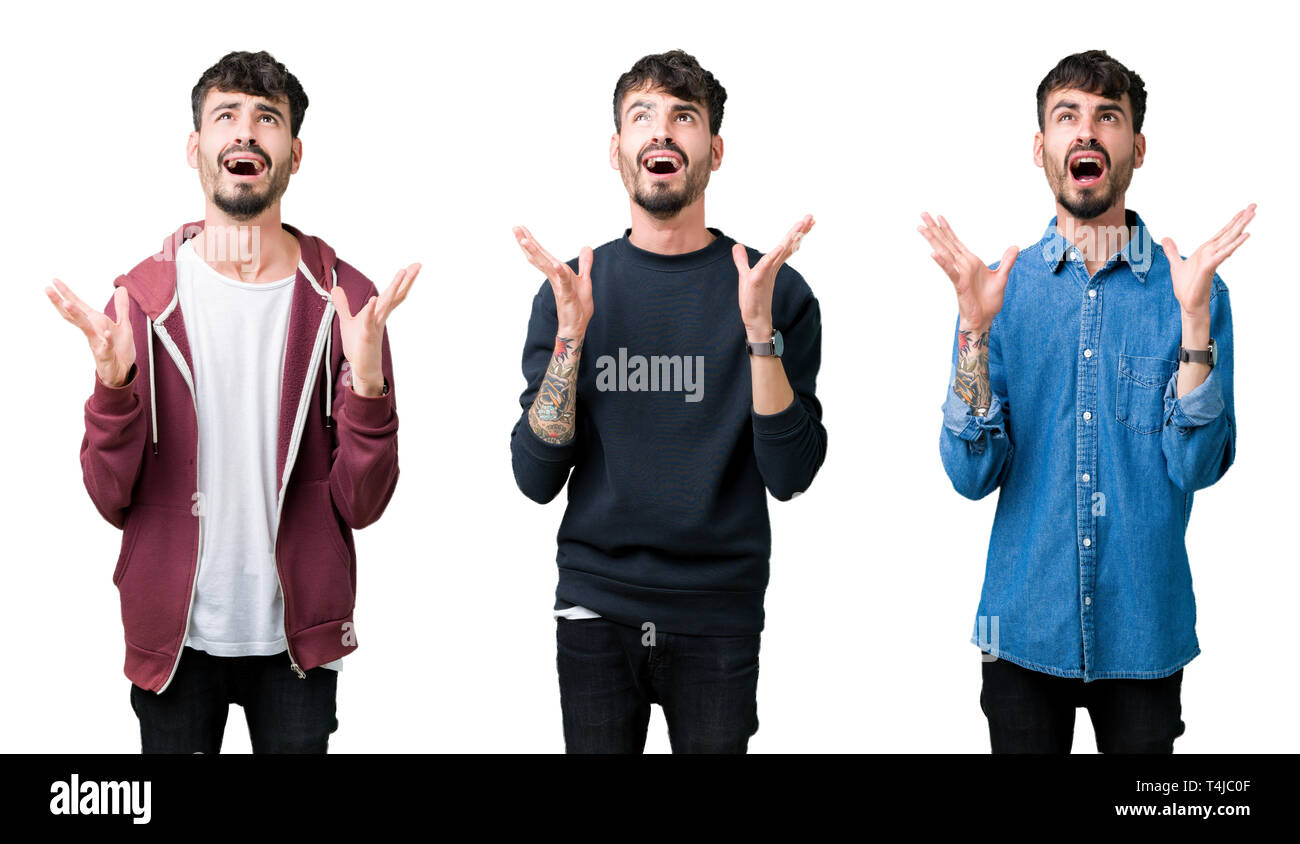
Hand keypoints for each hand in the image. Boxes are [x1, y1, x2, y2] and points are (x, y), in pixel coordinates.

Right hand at [46, 280, 134, 387]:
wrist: (122, 372)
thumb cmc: (119, 350)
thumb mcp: (123, 325)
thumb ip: (122, 308)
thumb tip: (121, 289)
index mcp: (95, 322)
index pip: (78, 306)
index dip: (67, 293)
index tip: (54, 280)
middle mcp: (92, 331)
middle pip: (74, 315)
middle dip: (61, 302)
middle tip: (48, 289)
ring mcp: (97, 343)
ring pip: (85, 328)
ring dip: (77, 316)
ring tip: (67, 303)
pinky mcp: (106, 355)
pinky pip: (106, 346)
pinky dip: (106, 340)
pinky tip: (106, 332)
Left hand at [330, 263, 418, 396]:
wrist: (361, 368)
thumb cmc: (358, 346)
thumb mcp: (347, 321)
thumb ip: (343, 304)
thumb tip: (336, 288)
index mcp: (378, 313)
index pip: (393, 294)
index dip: (402, 281)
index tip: (411, 267)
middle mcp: (380, 317)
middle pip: (395, 295)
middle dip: (406, 280)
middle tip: (418, 265)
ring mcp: (375, 326)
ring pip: (386, 304)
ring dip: (393, 288)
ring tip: (402, 272)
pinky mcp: (366, 336)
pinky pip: (368, 321)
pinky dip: (370, 310)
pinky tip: (372, 299)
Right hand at [512, 226, 592, 337]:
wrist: (578, 326)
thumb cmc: (578, 305)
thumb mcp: (584, 279)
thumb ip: (585, 263)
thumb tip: (586, 247)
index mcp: (557, 272)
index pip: (543, 254)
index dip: (532, 241)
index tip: (521, 229)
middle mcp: (554, 277)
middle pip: (539, 257)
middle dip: (527, 242)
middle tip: (515, 228)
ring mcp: (559, 285)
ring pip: (546, 266)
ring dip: (536, 253)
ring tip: (525, 240)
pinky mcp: (567, 295)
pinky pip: (563, 282)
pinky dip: (559, 272)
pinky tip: (555, 264)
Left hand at [734, 214, 814, 341]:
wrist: (755, 319)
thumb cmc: (753, 299)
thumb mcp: (745, 274)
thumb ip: (742, 260)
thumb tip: (737, 246)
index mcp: (772, 263)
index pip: (786, 245)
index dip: (796, 234)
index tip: (807, 222)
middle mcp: (772, 266)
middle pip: (788, 245)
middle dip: (800, 231)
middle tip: (812, 218)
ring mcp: (767, 272)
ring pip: (782, 251)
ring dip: (792, 238)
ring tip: (802, 224)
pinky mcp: (758, 279)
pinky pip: (767, 265)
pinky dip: (775, 255)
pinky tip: (782, 246)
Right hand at [918, 213, 1017, 332]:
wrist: (985, 318)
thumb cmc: (989, 301)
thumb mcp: (1002, 277)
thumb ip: (1007, 261)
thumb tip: (1015, 247)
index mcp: (970, 262)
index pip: (955, 242)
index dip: (947, 229)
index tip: (938, 217)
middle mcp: (962, 265)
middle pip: (946, 242)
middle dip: (935, 228)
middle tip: (923, 214)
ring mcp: (959, 273)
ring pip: (944, 253)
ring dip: (933, 240)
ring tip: (922, 228)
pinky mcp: (959, 284)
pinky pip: (950, 271)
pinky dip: (943, 262)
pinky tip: (934, 254)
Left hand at [1161, 203, 1254, 319]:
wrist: (1188, 303)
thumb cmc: (1186, 286)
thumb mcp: (1176, 264)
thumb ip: (1172, 251)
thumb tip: (1165, 238)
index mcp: (1206, 251)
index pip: (1222, 233)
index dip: (1232, 221)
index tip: (1243, 210)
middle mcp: (1212, 252)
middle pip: (1229, 232)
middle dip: (1241, 219)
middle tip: (1254, 205)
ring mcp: (1213, 259)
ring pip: (1229, 239)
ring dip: (1241, 226)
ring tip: (1252, 213)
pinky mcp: (1210, 266)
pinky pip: (1224, 253)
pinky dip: (1234, 244)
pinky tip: (1245, 235)